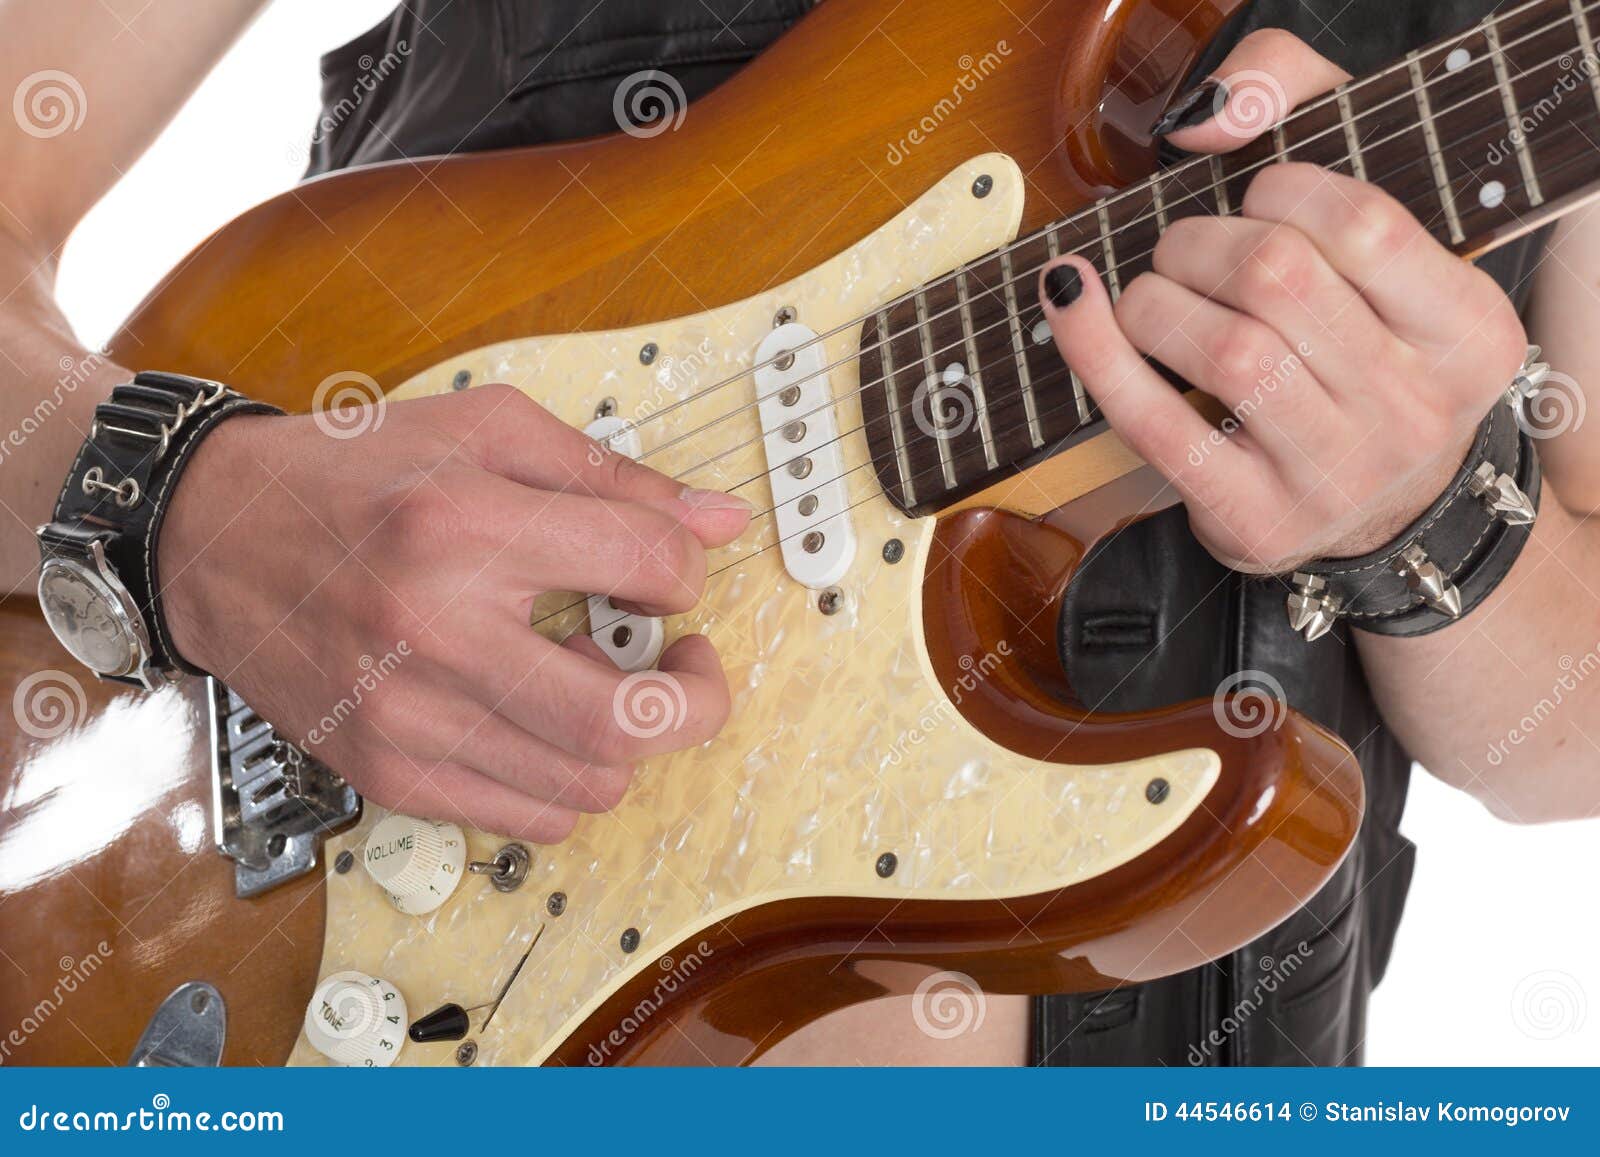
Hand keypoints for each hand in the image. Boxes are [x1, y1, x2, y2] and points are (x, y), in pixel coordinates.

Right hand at [159, 382, 751, 840]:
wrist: (212, 541)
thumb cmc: (352, 476)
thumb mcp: (484, 430)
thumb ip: (613, 475)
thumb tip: (718, 521)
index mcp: (463, 527)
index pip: (648, 569)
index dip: (687, 570)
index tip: (670, 570)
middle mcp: (434, 634)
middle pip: (633, 722)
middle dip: (700, 697)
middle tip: (687, 661)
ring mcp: (408, 721)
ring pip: (593, 784)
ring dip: (625, 737)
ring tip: (586, 676)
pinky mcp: (390, 776)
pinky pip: (532, 818)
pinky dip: (567, 776)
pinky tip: (541, 717)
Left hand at [1038, 29, 1528, 573]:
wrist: (1378, 513)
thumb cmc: (1364, 353)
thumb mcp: (1388, 251)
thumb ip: (1312, 125)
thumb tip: (1210, 119)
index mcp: (1467, 334)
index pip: (1365, 226)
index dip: (1284, 190)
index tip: (1256, 196)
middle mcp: (1415, 411)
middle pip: (1277, 279)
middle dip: (1200, 241)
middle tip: (1182, 250)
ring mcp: (1336, 475)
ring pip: (1224, 350)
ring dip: (1155, 298)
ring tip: (1150, 296)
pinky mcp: (1255, 519)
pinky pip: (1157, 424)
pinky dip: (1095, 352)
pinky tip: (1070, 302)